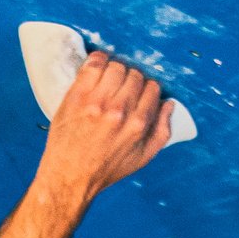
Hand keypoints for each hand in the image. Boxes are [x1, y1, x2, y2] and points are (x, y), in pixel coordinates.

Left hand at [37, 48, 171, 205]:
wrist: (69, 176)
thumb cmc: (106, 169)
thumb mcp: (143, 157)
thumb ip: (162, 130)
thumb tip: (169, 104)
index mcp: (138, 125)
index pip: (152, 88)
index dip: (147, 88)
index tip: (140, 92)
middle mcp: (119, 110)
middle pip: (135, 75)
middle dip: (132, 80)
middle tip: (123, 88)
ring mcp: (96, 101)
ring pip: (116, 67)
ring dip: (116, 70)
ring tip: (110, 80)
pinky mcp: (77, 96)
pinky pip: (93, 65)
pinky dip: (98, 60)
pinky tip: (98, 67)